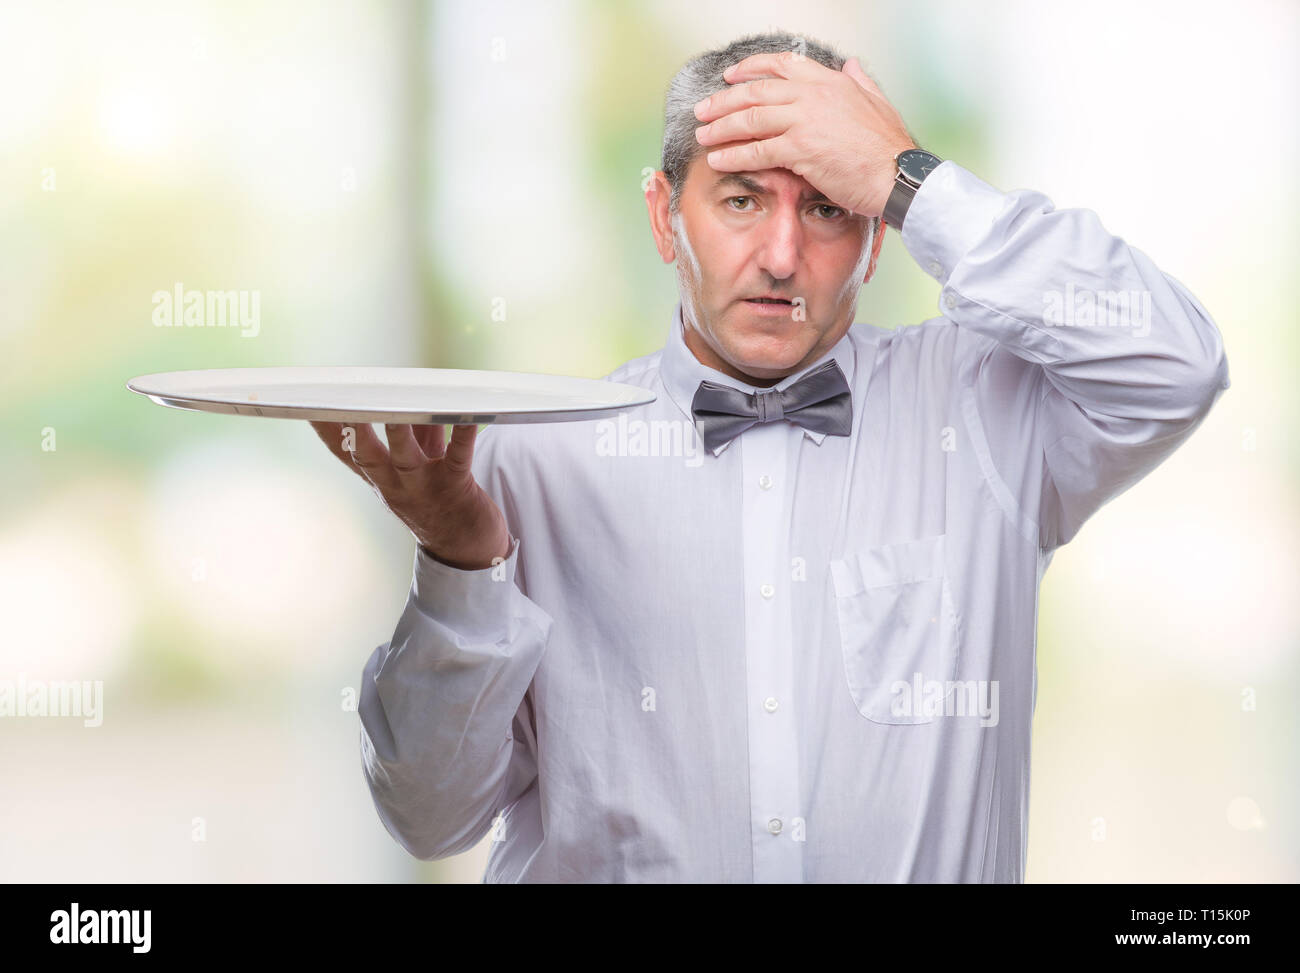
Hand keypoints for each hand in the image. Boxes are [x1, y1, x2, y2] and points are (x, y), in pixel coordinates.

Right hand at [310, 421, 510, 570]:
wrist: (466, 548)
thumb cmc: (439, 497)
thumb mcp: (419, 463)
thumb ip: (414, 429)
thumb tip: (411, 392)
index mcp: (381, 478)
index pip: (344, 453)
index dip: (324, 431)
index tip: (305, 405)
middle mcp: (396, 484)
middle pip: (366, 457)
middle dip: (354, 432)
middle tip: (342, 406)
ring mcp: (424, 487)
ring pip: (405, 458)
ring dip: (400, 433)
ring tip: (396, 410)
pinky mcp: (457, 487)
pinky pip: (458, 456)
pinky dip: (463, 435)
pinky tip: (468, 417)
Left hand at [692, 52, 917, 219]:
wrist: (898, 175)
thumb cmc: (889, 147)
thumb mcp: (877, 103)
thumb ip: (860, 81)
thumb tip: (850, 65)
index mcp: (831, 81)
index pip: (782, 65)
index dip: (751, 69)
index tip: (730, 76)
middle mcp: (814, 94)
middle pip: (757, 91)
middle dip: (724, 100)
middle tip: (703, 109)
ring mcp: (806, 120)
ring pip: (751, 118)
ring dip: (721, 127)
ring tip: (702, 135)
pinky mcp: (801, 149)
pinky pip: (758, 150)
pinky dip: (734, 154)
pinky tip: (717, 159)